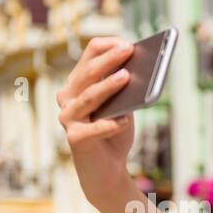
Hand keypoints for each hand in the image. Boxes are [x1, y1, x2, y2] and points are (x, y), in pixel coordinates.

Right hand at [56, 37, 136, 202]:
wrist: (107, 170)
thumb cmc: (115, 133)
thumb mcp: (124, 107)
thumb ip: (127, 89)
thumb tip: (143, 70)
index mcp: (79, 84)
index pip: (89, 55)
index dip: (107, 47)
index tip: (128, 42)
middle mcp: (68, 97)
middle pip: (88, 73)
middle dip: (110, 60)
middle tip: (129, 49)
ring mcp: (68, 117)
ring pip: (89, 97)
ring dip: (108, 86)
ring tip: (127, 77)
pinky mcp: (75, 138)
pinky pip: (94, 128)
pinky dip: (110, 124)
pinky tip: (124, 120)